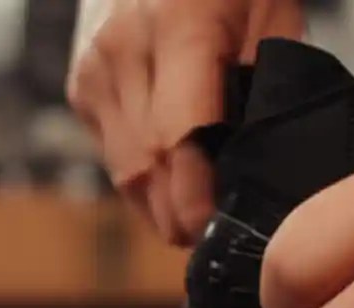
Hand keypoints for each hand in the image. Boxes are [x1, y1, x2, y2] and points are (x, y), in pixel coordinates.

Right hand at [69, 0, 304, 244]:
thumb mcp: (272, 14)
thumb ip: (269, 84)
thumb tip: (266, 166)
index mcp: (177, 26)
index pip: (179, 137)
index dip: (196, 198)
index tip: (219, 230)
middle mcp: (123, 50)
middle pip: (147, 167)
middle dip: (183, 217)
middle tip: (222, 239)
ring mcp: (94, 71)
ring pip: (126, 174)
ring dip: (164, 209)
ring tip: (203, 221)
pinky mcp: (81, 88)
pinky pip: (114, 158)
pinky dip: (148, 182)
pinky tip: (179, 185)